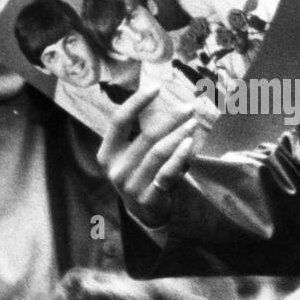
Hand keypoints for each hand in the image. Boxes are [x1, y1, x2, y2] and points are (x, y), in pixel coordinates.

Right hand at [96, 84, 198, 228]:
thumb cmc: (139, 174)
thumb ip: (141, 132)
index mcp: (107, 153)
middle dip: (170, 118)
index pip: (118, 120)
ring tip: (193, 122)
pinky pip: (167, 173)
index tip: (156, 86)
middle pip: (145, 136)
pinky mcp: (148, 198)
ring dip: (178, 135)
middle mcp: (115, 169)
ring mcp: (131, 185)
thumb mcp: (131, 154)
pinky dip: (180, 157)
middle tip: (188, 106)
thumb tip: (164, 99)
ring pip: (158, 153)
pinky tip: (190, 144)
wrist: (143, 213)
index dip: (137, 102)